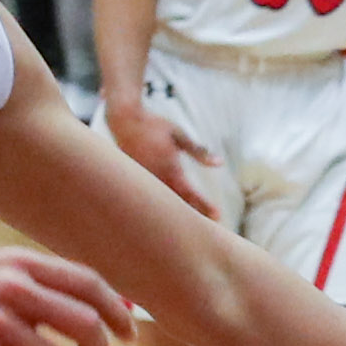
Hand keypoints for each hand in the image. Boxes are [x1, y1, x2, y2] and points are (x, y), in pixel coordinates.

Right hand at [106, 98, 220, 215]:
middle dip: (195, 215)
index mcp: (169, 168)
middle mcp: (156, 178)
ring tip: (195, 223)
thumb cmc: (153, 126)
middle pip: (178, 205)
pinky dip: (163, 207)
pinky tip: (170, 213)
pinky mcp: (136, 181)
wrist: (125, 121)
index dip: (204, 206)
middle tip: (212, 225)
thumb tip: (220, 163)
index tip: (217, 215)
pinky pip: (151, 198)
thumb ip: (199, 151)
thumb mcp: (179, 136)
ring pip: (163, 205)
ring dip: (179, 215)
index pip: (190, 193)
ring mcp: (145, 181)